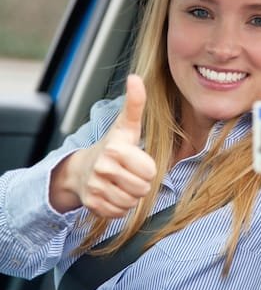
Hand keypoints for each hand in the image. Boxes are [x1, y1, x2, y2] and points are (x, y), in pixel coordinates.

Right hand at [50, 75, 156, 216]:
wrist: (82, 168)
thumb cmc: (113, 146)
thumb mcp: (127, 125)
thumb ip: (135, 103)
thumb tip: (135, 77)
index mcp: (116, 149)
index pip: (150, 172)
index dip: (147, 168)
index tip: (136, 161)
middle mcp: (103, 168)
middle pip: (142, 189)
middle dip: (140, 183)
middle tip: (129, 173)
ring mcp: (95, 188)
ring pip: (131, 203)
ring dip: (130, 195)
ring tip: (121, 183)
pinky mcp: (91, 204)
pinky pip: (119, 213)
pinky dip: (119, 206)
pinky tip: (112, 193)